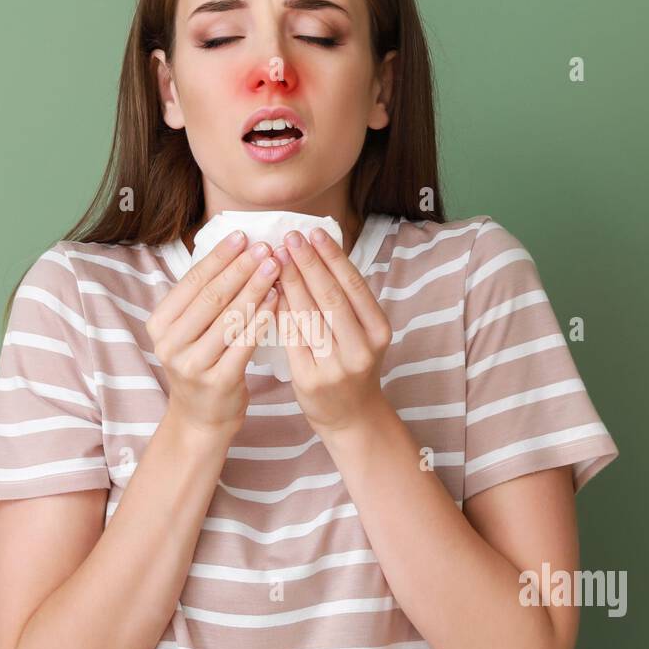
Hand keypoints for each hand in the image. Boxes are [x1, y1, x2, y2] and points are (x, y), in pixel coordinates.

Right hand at [146, 231, 279, 436]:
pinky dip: (261, 318)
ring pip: (229, 318)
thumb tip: (235, 250)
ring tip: (276, 267)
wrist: (201, 417)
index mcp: (160, 324)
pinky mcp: (218, 381)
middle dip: (241, 268)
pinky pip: (244, 343)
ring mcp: (192, 364)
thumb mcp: (189, 330)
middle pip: (211, 297)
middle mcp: (170, 344)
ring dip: (255, 288)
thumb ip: (203, 297)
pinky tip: (276, 299)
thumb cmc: (202, 363)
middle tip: (266, 247)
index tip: (243, 236)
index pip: (192, 282)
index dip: (219, 257)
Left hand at [273, 227, 392, 433]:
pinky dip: (280, 311)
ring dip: (290, 282)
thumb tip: (318, 252)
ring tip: (274, 258)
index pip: (353, 285)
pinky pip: (291, 337)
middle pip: (330, 297)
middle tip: (288, 237)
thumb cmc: (353, 365)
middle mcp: (361, 348)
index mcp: (378, 330)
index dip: (332, 256)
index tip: (313, 232)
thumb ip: (346, 300)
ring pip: (308, 315)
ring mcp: (336, 366)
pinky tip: (269, 290)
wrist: (352, 416)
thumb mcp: (363, 333)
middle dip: (308, 263)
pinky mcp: (311, 379)